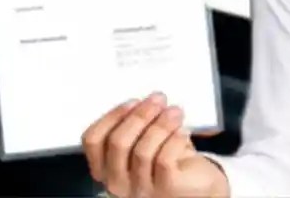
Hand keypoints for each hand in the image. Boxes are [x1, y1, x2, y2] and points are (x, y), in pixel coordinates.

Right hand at [81, 92, 227, 197]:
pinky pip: (164, 160)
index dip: (112, 116)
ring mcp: (140, 189)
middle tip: (159, 99)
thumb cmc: (170, 160)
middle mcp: (117, 182)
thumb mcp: (145, 141)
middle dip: (140, 115)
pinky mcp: (165, 189)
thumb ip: (138, 125)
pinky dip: (174, 140)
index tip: (133, 101)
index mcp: (105, 168)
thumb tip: (146, 100)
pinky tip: (183, 131)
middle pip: (117, 142)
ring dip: (161, 124)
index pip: (93, 140)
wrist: (197, 185)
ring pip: (142, 150)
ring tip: (175, 112)